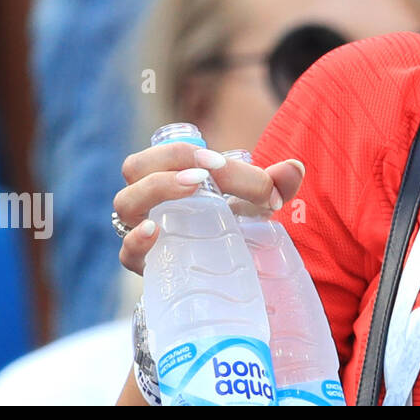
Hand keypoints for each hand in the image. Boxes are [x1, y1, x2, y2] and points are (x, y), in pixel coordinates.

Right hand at [114, 143, 304, 275]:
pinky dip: (136, 241)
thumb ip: (277, 183)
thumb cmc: (237, 223)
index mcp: (172, 174)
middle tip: (205, 172)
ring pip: (125, 203)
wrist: (232, 269)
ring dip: (155, 189)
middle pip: (135, 167)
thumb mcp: (259, 201)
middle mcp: (152, 199)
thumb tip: (294, 168)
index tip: (218, 162)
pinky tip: (154, 232)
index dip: (183, 150)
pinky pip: (127, 253)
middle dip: (168, 161)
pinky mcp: (149, 266)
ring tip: (191, 186)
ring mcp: (145, 231)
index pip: (164, 153)